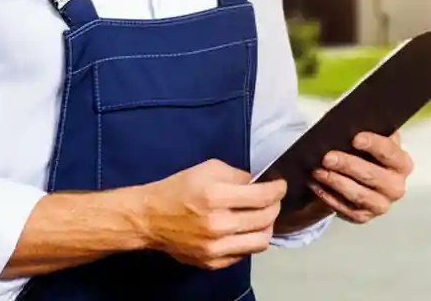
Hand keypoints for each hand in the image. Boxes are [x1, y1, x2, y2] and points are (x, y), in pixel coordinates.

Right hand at [140, 159, 285, 269]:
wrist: (150, 218)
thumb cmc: (179, 188)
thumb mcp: (208, 169)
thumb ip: (238, 175)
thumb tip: (259, 184)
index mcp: (215, 197)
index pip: (262, 197)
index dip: (278, 190)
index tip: (280, 186)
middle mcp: (218, 225)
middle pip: (265, 219)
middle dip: (274, 206)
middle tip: (272, 200)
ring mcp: (215, 248)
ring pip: (261, 242)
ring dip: (267, 227)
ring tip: (262, 217)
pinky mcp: (212, 262)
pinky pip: (244, 254)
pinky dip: (249, 241)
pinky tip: (243, 230)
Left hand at [308, 130, 411, 223]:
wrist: (356, 176)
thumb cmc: (364, 153)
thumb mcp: (370, 139)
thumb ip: (365, 131)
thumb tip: (348, 125)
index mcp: (402, 164)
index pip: (390, 153)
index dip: (374, 144)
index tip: (355, 138)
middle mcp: (396, 187)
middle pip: (372, 175)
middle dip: (348, 165)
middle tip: (327, 157)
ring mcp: (381, 205)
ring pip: (358, 195)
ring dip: (335, 181)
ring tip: (318, 171)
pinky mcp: (363, 216)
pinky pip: (345, 209)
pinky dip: (329, 197)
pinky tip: (316, 185)